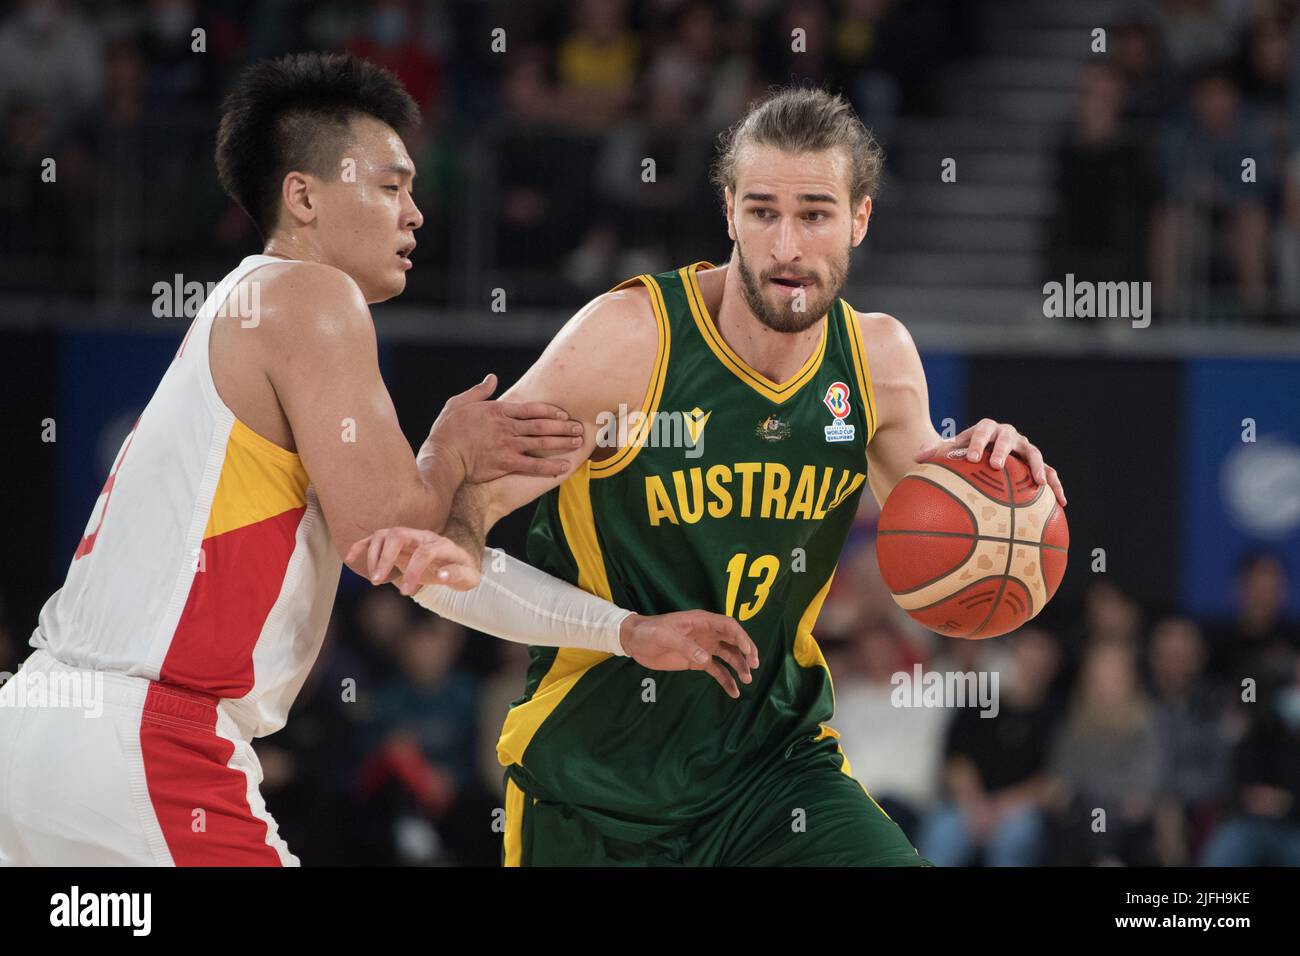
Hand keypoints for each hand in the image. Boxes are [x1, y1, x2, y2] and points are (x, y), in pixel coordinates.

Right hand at [345, 527, 481, 593]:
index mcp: (441, 544)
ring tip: (374, 579)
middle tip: (378, 581)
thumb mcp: (469, 578)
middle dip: (385, 557)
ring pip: (384, 535)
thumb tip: (442, 575)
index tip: (406, 592)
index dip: (413, 571)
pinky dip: (361, 546)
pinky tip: (349, 558)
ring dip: (373, 555)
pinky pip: (375, 539)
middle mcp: (422, 536)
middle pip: (398, 535)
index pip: (424, 552)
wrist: (457, 561)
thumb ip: (458, 575)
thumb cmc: (464, 571)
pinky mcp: (396, 543)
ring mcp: (408, 537)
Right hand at [427, 373, 583, 482]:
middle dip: (563, 427)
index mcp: (498, 411)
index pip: (531, 408)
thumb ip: (479, 391)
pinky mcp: (506, 463)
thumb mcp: (459, 403)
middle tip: (579, 428)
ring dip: (562, 443)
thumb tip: (492, 378)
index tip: (563, 414)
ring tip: (578, 443)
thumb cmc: (447, 430)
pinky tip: (564, 467)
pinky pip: (533, 466)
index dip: (550, 411)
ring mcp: (508, 445)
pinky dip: (550, 467)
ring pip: (542, 444)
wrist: (442, 456)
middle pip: (542, 425)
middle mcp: (507, 427)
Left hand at [618, 610, 760, 698]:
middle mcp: (707, 633)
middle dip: (746, 652)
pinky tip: (733, 691)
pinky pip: (716, 670)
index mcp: (701, 621)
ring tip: (746, 680)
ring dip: (739, 666)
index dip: (741, 637)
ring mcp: (703, 648)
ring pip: (728, 656)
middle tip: (754, 666)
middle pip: (733, 640)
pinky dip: (726, 679)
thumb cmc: (649, 632)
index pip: (728, 626)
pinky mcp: (697, 662)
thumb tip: (706, 659)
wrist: (634, 641)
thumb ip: (685, 646)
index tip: (749, 652)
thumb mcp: (665, 636)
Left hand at [916, 418, 1065, 506]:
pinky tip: (1062, 502)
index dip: (977, 442)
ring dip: (1037, 467)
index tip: (970, 458)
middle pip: (1009, 439)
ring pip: (1035, 454)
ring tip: (1039, 483)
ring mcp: (1025, 449)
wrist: (987, 449)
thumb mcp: (951, 451)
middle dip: (1003, 451)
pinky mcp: (1037, 464)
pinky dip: (1056, 485)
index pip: (982, 431)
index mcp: (987, 429)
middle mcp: (1009, 436)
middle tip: (996, 466)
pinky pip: (1050, 473)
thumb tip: (916, 458)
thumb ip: (936, 453)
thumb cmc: (966, 452)